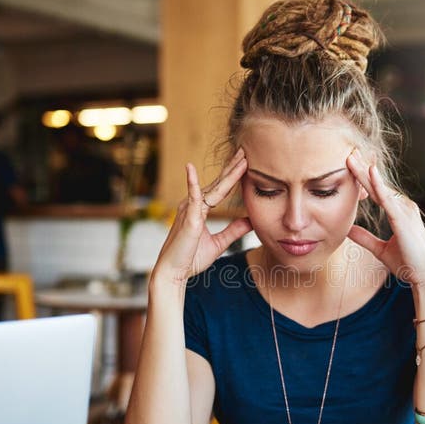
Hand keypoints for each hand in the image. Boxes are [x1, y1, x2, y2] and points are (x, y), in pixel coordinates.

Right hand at [152, 148, 250, 284]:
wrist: (173, 273)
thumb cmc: (190, 259)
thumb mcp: (218, 243)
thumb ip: (234, 231)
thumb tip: (251, 220)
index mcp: (200, 209)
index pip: (221, 189)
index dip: (233, 175)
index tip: (246, 162)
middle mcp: (194, 205)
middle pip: (218, 183)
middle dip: (232, 167)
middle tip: (245, 150)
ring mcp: (190, 210)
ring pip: (212, 188)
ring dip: (227, 173)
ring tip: (240, 158)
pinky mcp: (188, 218)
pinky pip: (191, 198)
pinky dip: (191, 183)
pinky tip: (190, 168)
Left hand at [346, 149, 424, 287]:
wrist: (424, 278)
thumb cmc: (407, 263)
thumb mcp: (380, 249)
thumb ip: (365, 238)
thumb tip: (347, 230)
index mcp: (398, 212)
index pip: (377, 191)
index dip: (363, 178)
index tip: (350, 164)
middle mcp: (404, 207)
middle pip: (378, 185)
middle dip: (362, 169)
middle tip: (348, 153)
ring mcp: (405, 211)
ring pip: (381, 189)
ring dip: (365, 173)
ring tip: (351, 158)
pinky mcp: (404, 220)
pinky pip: (388, 200)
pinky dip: (379, 185)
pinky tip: (370, 172)